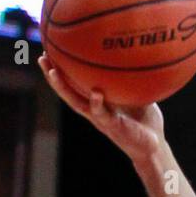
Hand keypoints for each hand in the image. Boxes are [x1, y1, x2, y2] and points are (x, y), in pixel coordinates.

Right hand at [39, 54, 164, 163]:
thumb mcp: (137, 94)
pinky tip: (95, 93)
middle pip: (67, 91)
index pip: (75, 84)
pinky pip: (103, 114)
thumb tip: (135, 52)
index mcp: (97, 101)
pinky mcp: (114, 127)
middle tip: (42, 58)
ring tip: (53, 72)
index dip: (62, 70)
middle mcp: (94, 110)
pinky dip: (98, 104)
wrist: (153, 145)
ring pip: (77, 103)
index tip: (50, 50)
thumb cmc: (144, 119)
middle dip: (52, 76)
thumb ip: (132, 78)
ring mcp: (101, 119)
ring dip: (63, 88)